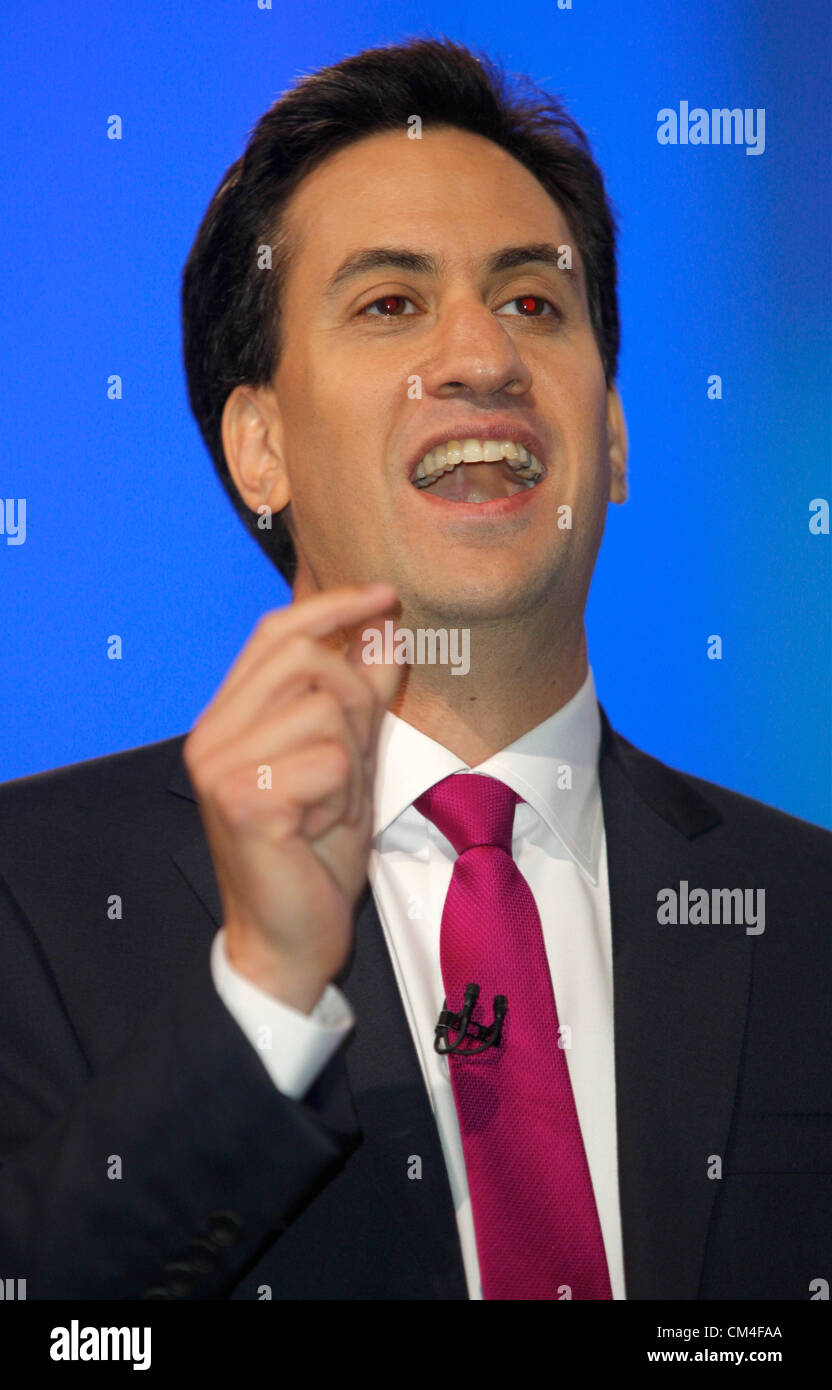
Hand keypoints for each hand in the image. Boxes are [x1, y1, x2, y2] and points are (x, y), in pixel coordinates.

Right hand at [183, 583, 401, 1011]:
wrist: (290, 941)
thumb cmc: (313, 857)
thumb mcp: (349, 764)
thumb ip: (362, 698)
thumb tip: (385, 629)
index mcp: (228, 720)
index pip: (275, 632)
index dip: (333, 605)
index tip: (387, 595)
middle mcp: (211, 735)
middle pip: (307, 656)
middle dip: (356, 699)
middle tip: (355, 762)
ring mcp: (220, 765)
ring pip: (326, 706)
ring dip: (352, 760)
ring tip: (330, 807)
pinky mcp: (244, 798)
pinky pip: (331, 759)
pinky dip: (345, 796)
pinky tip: (320, 831)